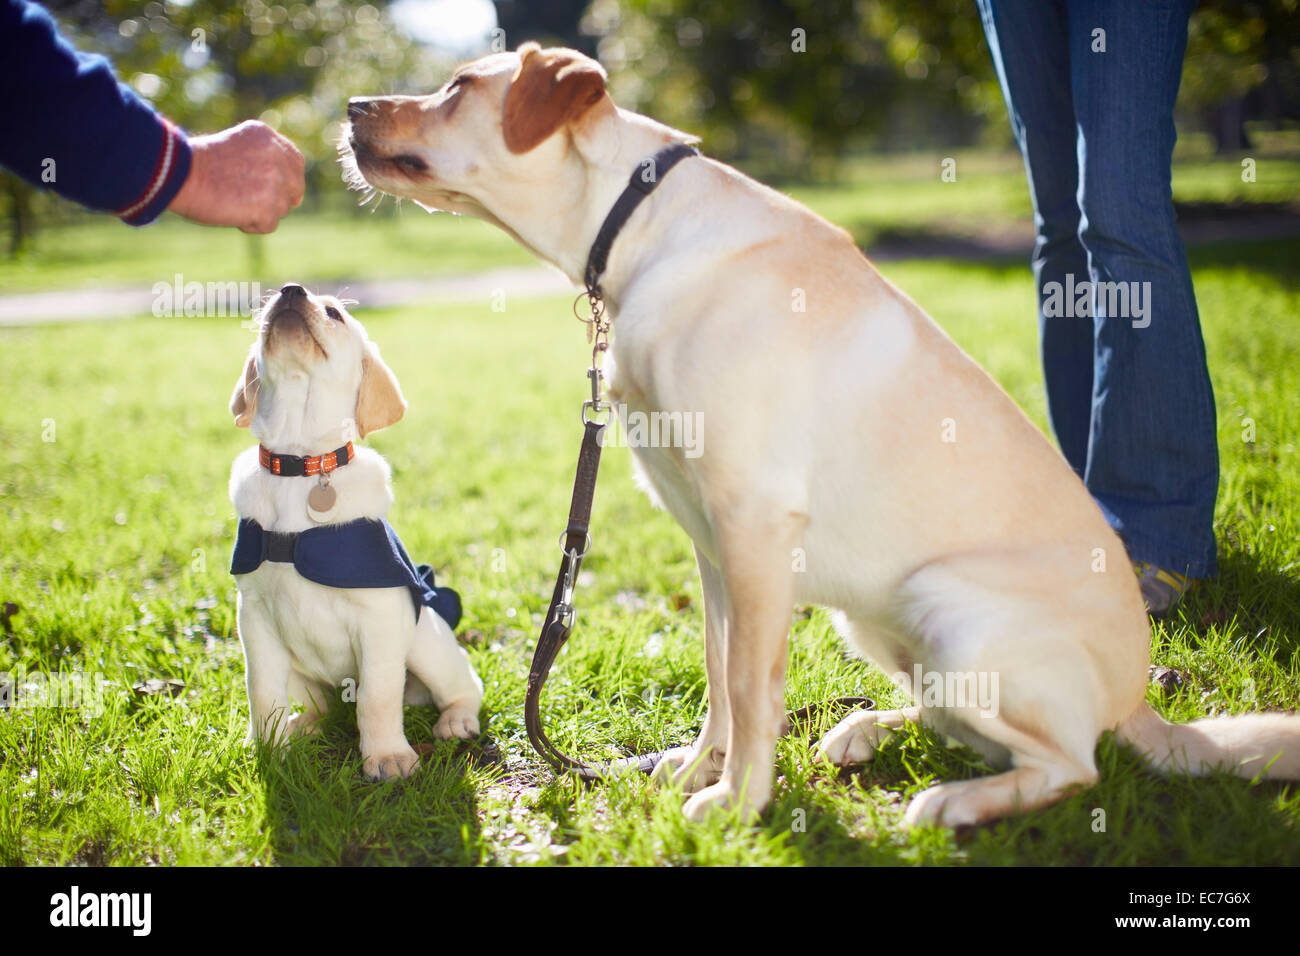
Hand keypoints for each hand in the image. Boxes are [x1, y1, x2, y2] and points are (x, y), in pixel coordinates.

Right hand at [168, 120, 304, 232]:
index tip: (277, 190)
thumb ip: (262, 158)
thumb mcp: (236, 148)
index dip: (288, 179)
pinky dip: (250, 225)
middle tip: (249, 201)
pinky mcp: (268, 206)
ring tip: (232, 201)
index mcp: (267, 137)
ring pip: (282, 208)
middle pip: (294, 188)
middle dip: (277, 199)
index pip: (295, 161)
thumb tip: (284, 186)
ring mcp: (275, 181)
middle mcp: (276, 155)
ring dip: (261, 211)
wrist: (178, 174)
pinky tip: (231, 212)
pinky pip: (269, 225)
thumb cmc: (198, 165)